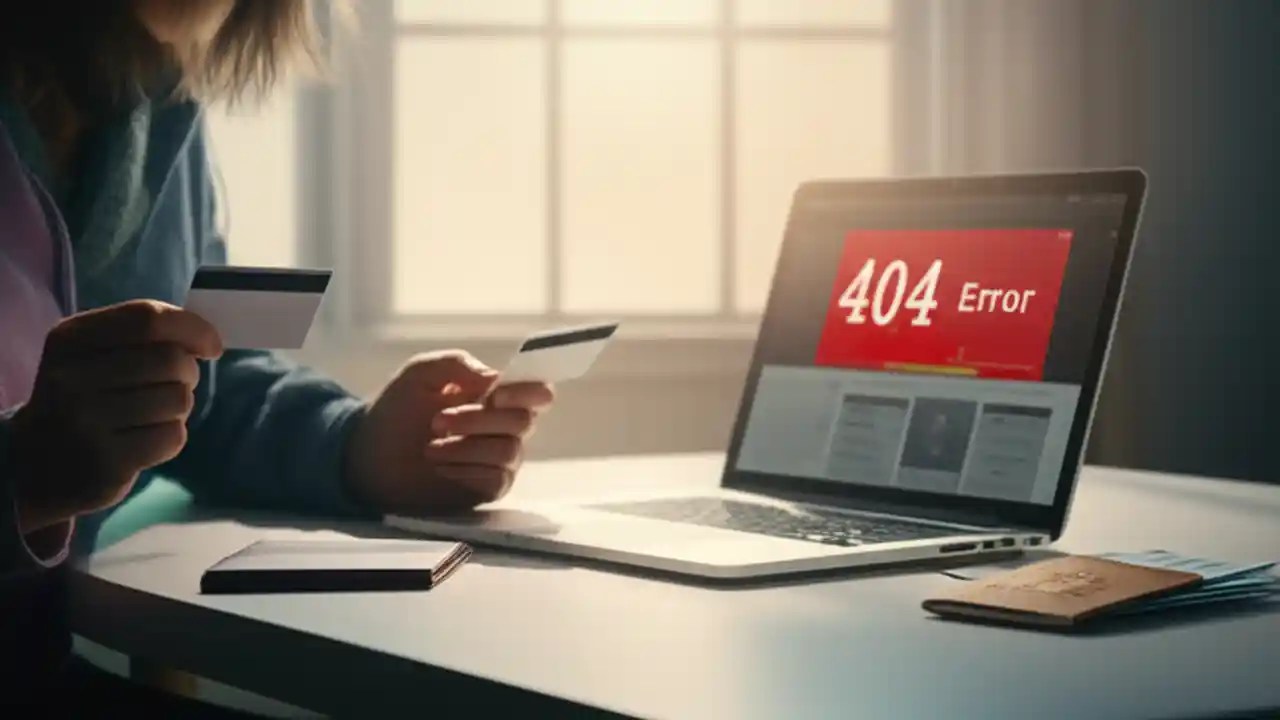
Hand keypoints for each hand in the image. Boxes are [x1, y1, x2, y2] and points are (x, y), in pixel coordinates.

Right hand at [10, 300, 222, 532]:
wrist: (33, 466)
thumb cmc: (81, 399)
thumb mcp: (92, 355)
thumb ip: (143, 337)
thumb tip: (207, 340)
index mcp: (71, 339)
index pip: (147, 318)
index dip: (192, 328)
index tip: (212, 346)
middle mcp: (72, 377)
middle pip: (170, 359)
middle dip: (188, 372)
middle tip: (174, 385)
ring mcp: (86, 421)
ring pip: (178, 399)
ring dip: (179, 407)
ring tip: (153, 414)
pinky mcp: (107, 461)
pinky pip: (173, 437)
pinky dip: (171, 437)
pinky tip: (145, 440)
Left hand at [344, 350, 554, 514]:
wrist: (369, 455)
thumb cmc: (398, 410)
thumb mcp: (421, 373)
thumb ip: (457, 364)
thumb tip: (494, 378)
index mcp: (497, 396)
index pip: (538, 392)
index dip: (528, 392)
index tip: (495, 395)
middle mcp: (505, 427)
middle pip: (523, 421)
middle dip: (479, 420)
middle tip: (436, 421)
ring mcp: (499, 460)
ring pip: (509, 450)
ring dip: (466, 446)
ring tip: (430, 448)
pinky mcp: (488, 488)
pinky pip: (498, 478)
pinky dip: (467, 469)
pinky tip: (441, 467)